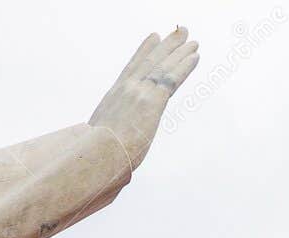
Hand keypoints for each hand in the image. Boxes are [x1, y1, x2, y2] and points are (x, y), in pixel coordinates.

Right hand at [89, 27, 198, 168]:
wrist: (95, 154)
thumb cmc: (93, 154)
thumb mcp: (95, 135)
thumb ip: (106, 131)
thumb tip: (106, 144)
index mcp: (113, 97)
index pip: (132, 68)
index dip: (144, 51)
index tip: (154, 38)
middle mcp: (127, 90)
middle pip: (151, 62)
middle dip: (167, 45)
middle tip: (181, 32)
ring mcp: (140, 93)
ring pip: (164, 67)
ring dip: (180, 52)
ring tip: (192, 43)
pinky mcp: (152, 102)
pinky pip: (172, 79)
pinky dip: (184, 67)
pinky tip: (194, 57)